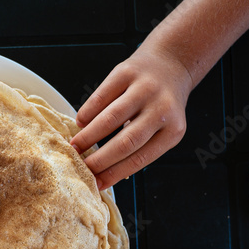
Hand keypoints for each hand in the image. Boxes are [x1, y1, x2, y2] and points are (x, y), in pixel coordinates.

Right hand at [71, 41, 192, 189]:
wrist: (169, 65)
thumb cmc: (161, 104)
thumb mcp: (162, 129)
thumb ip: (140, 148)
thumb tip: (106, 175)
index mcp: (173, 131)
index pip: (140, 158)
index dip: (115, 173)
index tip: (97, 184)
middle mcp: (162, 109)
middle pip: (125, 142)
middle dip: (99, 159)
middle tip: (82, 168)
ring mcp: (144, 89)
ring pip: (110, 119)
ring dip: (89, 136)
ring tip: (76, 147)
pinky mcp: (127, 72)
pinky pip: (101, 96)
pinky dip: (87, 113)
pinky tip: (81, 123)